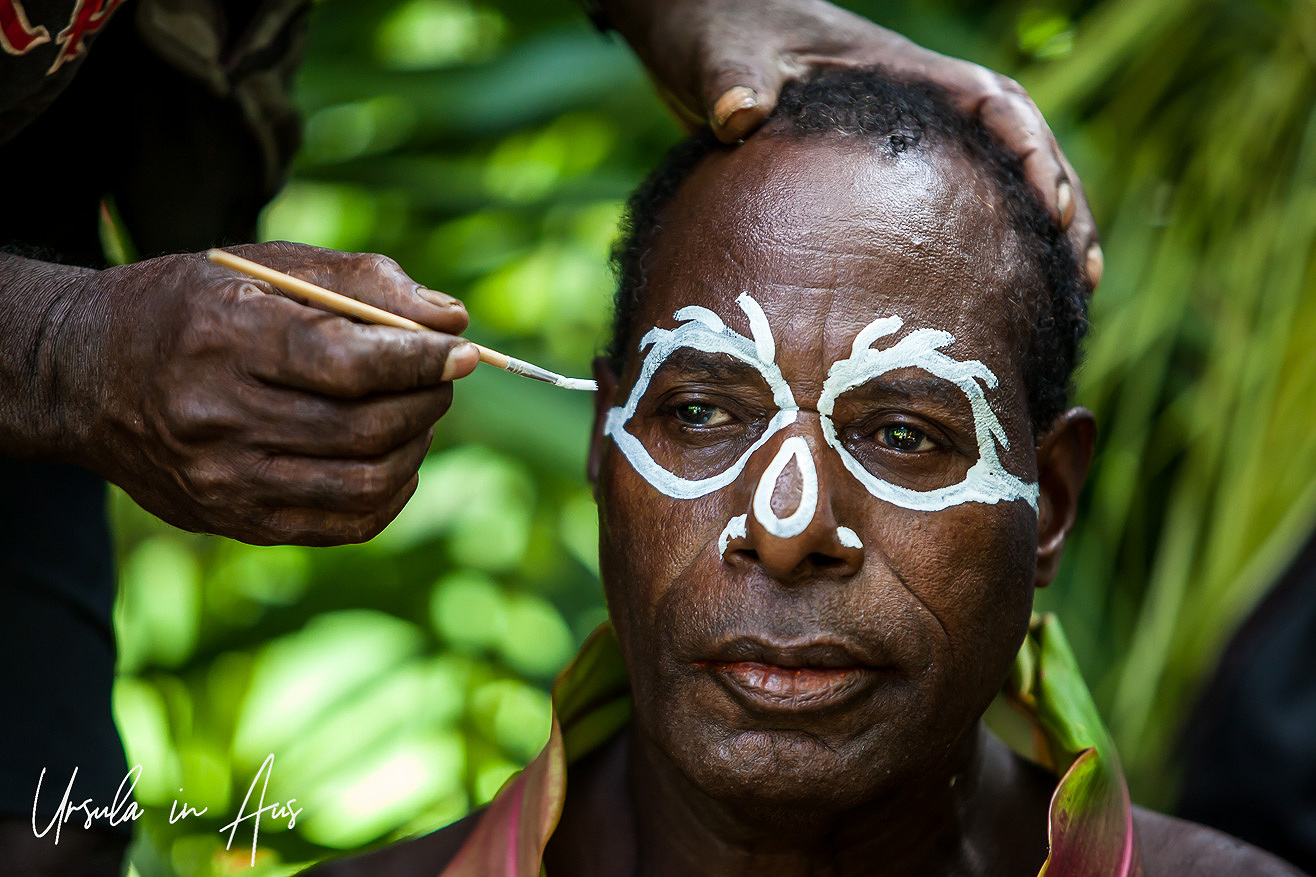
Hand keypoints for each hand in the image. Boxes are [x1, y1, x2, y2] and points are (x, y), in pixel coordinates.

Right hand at [52, 242, 477, 544]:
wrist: (84, 376)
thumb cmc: (192, 308)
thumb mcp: (263, 266)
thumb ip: (363, 282)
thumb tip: (452, 320)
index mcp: (224, 337)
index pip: (347, 363)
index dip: (418, 361)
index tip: (461, 352)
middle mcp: (217, 415)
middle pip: (364, 426)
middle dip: (426, 400)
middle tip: (443, 377)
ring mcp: (223, 479)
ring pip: (363, 482)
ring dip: (415, 446)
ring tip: (419, 414)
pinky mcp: (234, 521)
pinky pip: (343, 524)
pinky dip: (390, 494)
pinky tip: (394, 458)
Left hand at [600, 0, 1100, 287]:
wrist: (703, 38)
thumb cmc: (717, 33)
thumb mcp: (721, 53)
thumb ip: (732, 77)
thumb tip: (738, 113)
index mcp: (899, 76)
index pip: (990, 104)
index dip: (1031, 153)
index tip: (1052, 207)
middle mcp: (916, 112)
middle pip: (1016, 150)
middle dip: (1059, 203)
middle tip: (1082, 270)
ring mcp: (905, 148)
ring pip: (992, 185)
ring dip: (1034, 234)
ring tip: (1066, 297)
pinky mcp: (880, 181)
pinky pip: (946, 214)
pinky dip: (975, 252)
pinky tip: (981, 303)